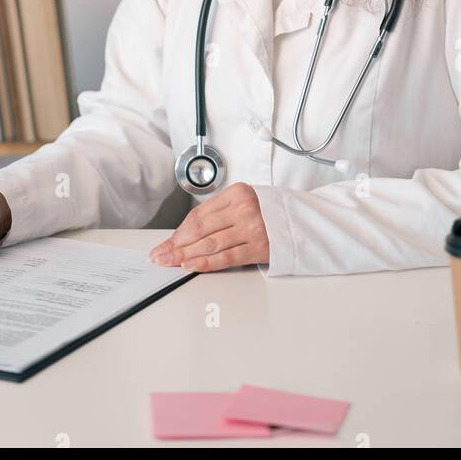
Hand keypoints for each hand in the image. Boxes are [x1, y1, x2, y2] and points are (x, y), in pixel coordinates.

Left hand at [148, 183, 268, 271]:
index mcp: (237, 193)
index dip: (179, 231)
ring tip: (170, 262)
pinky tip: (191, 265)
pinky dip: (206, 262)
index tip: (166, 243)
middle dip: (176, 245)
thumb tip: (185, 235)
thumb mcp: (243, 202)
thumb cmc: (268, 212)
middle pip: (200, 229)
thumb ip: (218, 214)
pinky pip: (227, 257)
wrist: (300, 220)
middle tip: (160, 255)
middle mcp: (243, 209)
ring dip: (186, 255)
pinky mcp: (259, 247)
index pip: (199, 214)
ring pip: (210, 244)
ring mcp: (252, 228)